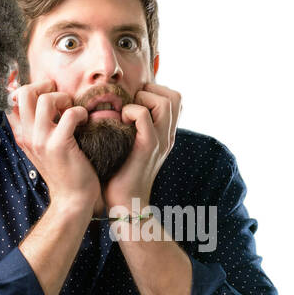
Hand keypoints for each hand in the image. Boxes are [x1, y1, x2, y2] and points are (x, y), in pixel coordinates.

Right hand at [9, 79, 101, 219]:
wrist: (72, 199)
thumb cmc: (65, 171)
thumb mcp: (45, 149)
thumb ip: (39, 129)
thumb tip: (43, 107)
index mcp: (23, 134)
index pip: (16, 99)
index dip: (35, 90)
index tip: (53, 99)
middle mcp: (27, 136)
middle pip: (25, 93)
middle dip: (46, 87)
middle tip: (62, 99)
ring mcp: (41, 141)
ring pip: (45, 99)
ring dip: (64, 98)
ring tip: (73, 110)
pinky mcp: (58, 146)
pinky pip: (70, 114)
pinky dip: (81, 112)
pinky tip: (85, 121)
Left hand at [103, 82, 180, 212]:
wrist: (125, 203)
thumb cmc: (120, 175)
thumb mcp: (131, 148)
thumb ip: (133, 130)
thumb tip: (118, 111)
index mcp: (166, 134)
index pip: (175, 100)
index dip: (156, 93)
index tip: (135, 103)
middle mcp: (167, 135)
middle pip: (175, 96)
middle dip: (151, 91)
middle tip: (132, 104)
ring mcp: (161, 140)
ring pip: (166, 101)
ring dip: (143, 99)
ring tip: (127, 113)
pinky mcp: (148, 146)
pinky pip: (144, 116)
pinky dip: (131, 111)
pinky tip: (121, 122)